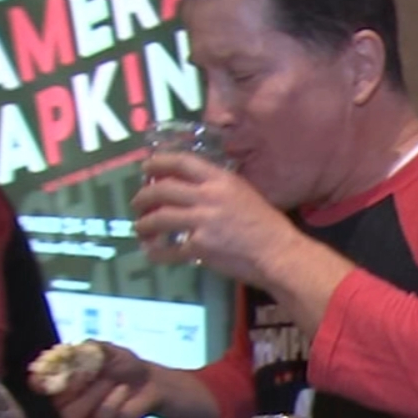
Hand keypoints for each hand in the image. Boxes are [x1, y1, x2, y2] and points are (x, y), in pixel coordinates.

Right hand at [37, 342, 159, 417]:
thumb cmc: (123, 365)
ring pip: (74, 414)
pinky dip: (113, 400)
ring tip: (110, 381)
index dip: (38, 381)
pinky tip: (122, 391)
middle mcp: (67, 400)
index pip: (41, 383)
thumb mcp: (109, 351)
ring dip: (95, 394)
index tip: (41, 376)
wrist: (150, 382)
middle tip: (90, 372)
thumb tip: (73, 349)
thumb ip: (90, 348)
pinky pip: (100, 417)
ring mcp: (82, 417)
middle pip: (57, 401)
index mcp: (63, 379)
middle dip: (74, 386)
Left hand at [132, 152, 307, 285]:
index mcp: (221, 180)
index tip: (146, 167)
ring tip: (141, 228)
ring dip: (144, 224)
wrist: (280, 255)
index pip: (181, 162)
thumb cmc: (268, 226)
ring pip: (160, 218)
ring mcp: (202, 222)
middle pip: (163, 190)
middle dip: (143, 197)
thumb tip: (195, 191)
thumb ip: (220, 190)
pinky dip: (156, 253)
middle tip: (137, 203)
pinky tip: (152, 254)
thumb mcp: (245, 195)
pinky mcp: (200, 247)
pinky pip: (169, 250)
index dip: (158, 162)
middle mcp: (208, 196)